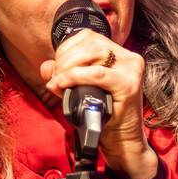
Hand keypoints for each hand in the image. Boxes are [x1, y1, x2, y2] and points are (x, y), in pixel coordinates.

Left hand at [39, 28, 151, 174]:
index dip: (66, 49)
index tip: (56, 69)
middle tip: (55, 79)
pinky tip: (63, 85)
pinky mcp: (129, 84)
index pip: (87, 36)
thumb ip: (62, 75)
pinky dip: (75, 77)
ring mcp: (131, 69)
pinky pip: (96, 74)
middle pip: (89, 42)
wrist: (120, 142)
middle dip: (64, 59)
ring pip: (92, 54)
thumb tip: (46, 67)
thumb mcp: (78, 91)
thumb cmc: (102, 116)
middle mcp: (128, 58)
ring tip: (59, 84)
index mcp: (119, 54)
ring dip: (68, 68)